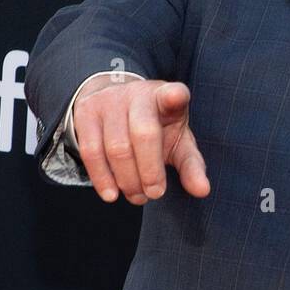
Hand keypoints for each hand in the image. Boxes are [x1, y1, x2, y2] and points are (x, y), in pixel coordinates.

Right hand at [72, 76, 209, 203]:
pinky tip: (111, 194)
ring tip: (137, 196)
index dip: (174, 96)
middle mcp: (138, 93)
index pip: (173, 93)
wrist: (117, 105)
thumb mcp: (178, 142)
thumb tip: (202, 191)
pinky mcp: (87, 112)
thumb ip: (191, 166)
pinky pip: (91, 151)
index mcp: (167, 96)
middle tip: (155, 194)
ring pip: (116, 147)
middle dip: (150, 171)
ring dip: (128, 180)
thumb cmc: (157, 127)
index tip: (175, 97)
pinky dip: (102, 178)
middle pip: (143, 133)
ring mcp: (110, 100)